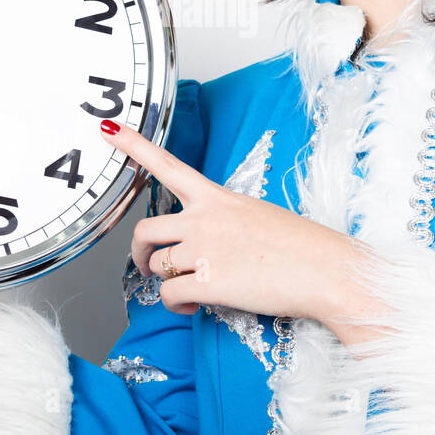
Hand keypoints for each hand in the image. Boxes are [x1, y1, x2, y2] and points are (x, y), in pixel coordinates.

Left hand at [98, 118, 361, 322]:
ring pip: (157, 266)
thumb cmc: (301, 247)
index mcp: (218, 198)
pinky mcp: (208, 282)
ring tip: (186, 291)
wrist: (326, 270)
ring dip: (164, 282)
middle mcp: (204, 219)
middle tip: (147, 264)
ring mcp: (205, 249)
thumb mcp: (258, 216)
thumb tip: (206, 248)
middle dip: (139, 252)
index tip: (108, 128)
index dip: (133, 146)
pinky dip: (175, 306)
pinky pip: (169, 296)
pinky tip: (192, 306)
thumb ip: (224, 223)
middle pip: (145, 230)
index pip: (167, 165)